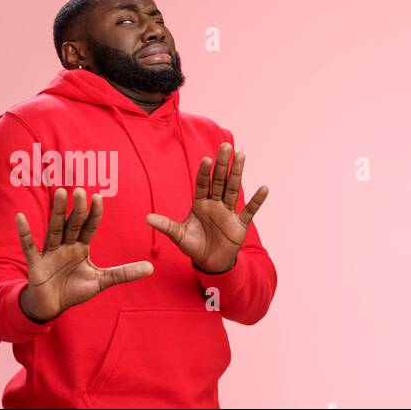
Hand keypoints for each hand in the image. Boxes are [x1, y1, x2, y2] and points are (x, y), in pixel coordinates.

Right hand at [16, 187, 153, 322]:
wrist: (51, 307)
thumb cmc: (73, 290)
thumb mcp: (101, 281)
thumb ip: (124, 273)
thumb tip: (151, 268)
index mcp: (80, 247)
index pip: (89, 226)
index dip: (93, 213)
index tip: (99, 197)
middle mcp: (65, 245)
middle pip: (72, 224)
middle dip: (77, 209)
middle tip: (80, 190)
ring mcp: (49, 252)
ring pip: (54, 229)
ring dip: (56, 212)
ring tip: (59, 193)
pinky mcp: (35, 263)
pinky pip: (29, 245)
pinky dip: (24, 232)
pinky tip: (20, 217)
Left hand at [146, 142, 268, 273]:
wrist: (210, 263)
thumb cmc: (193, 246)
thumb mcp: (178, 235)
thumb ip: (165, 225)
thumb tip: (146, 218)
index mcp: (200, 204)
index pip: (202, 184)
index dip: (204, 172)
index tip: (205, 159)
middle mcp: (215, 204)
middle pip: (220, 180)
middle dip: (222, 164)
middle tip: (225, 146)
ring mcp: (229, 212)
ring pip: (234, 189)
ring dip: (238, 173)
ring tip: (241, 155)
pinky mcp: (240, 225)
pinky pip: (250, 211)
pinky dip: (257, 201)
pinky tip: (264, 188)